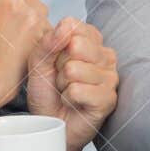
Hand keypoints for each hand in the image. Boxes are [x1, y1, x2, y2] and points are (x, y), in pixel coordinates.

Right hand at [0, 0, 51, 121]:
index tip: (0, 15)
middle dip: (27, 4)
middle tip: (7, 27)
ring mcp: (13, 3)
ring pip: (42, 5)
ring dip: (34, 22)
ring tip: (13, 37)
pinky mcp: (31, 19)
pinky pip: (49, 21)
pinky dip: (41, 35)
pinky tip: (23, 45)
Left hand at [26, 17, 119, 150]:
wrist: (49, 124)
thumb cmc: (47, 92)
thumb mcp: (39, 62)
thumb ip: (48, 41)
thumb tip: (66, 25)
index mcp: (92, 41)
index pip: (73, 26)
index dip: (56, 45)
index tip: (56, 61)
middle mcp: (106, 56)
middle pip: (75, 46)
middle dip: (60, 65)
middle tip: (61, 79)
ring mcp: (110, 78)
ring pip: (74, 69)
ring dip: (63, 84)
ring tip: (67, 92)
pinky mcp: (108, 99)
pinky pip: (77, 89)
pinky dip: (67, 98)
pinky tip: (73, 103)